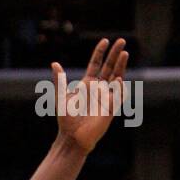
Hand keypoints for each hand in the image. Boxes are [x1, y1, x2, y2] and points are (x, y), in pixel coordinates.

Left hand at [53, 37, 128, 155]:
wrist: (71, 138)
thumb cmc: (66, 120)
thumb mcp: (61, 97)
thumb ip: (59, 81)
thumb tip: (54, 64)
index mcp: (87, 84)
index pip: (96, 64)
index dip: (100, 52)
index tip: (105, 41)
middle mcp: (99, 88)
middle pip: (109, 67)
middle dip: (115, 54)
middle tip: (121, 41)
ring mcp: (106, 97)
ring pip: (116, 78)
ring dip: (121, 66)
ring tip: (125, 54)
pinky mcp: (110, 109)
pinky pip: (117, 96)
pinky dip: (119, 88)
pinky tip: (119, 80)